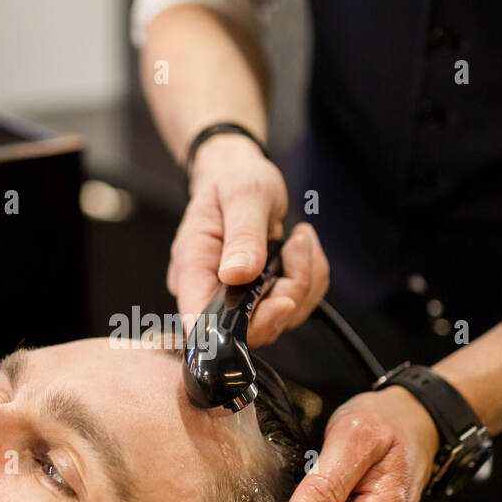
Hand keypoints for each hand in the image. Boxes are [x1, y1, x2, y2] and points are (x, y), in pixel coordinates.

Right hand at [167, 134, 328, 346]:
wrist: (239, 173)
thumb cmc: (233, 179)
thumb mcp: (242, 195)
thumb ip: (243, 235)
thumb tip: (237, 275)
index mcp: (193, 266)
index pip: (205, 322)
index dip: (244, 327)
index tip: (282, 300)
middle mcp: (210, 290)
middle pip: (252, 327)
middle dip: (289, 293)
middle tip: (296, 247)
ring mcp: (236, 297)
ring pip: (280, 318)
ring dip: (303, 279)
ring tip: (298, 238)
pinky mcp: (260, 297)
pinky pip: (295, 305)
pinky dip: (308, 277)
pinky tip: (300, 248)